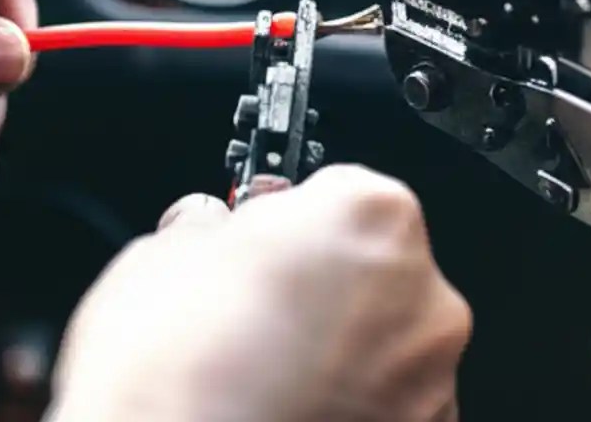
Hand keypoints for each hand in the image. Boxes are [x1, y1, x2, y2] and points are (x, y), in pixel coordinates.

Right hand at [47, 165, 471, 421]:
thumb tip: (207, 231)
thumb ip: (208, 231)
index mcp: (369, 215)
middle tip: (251, 312)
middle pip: (373, 268)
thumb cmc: (172, 369)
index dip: (288, 218)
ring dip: (339, 348)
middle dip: (320, 284)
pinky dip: (351, 406)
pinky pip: (389, 405)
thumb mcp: (161, 256)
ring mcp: (429, 379)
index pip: (340, 190)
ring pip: (386, 341)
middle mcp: (422, 293)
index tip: (258, 239)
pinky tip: (288, 409)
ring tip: (260, 372)